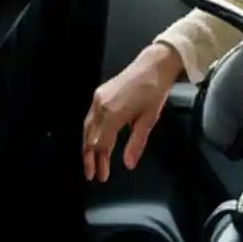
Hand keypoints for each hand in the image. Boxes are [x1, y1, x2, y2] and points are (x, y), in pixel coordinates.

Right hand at [82, 43, 182, 180]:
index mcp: (113, 114)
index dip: (100, 162)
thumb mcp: (148, 120)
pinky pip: (90, 118)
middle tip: (91, 175)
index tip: (102, 176)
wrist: (153, 65)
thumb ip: (136, 143)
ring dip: (88, 146)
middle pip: (90, 138)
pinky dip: (90, 132)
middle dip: (90, 157)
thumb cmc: (155, 91)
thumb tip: (128, 164)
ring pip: (87, 128)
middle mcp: (101, 106)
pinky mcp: (99, 94)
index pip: (101, 144)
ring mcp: (98, 98)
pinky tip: (94, 141)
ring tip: (90, 161)